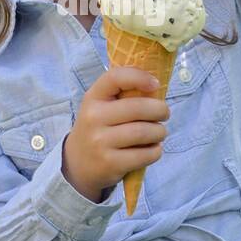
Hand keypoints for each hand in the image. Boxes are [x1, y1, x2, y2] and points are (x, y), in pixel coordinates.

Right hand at [62, 67, 170, 202]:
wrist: (76, 164)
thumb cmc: (98, 128)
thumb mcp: (101, 106)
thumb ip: (123, 94)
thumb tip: (155, 85)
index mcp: (93, 98)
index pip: (115, 78)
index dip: (139, 77)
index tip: (156, 84)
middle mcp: (93, 118)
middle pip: (138, 108)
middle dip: (160, 110)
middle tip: (164, 114)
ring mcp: (100, 142)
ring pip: (144, 132)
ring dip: (160, 132)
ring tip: (159, 133)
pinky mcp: (110, 164)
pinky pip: (144, 155)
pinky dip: (156, 151)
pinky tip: (153, 149)